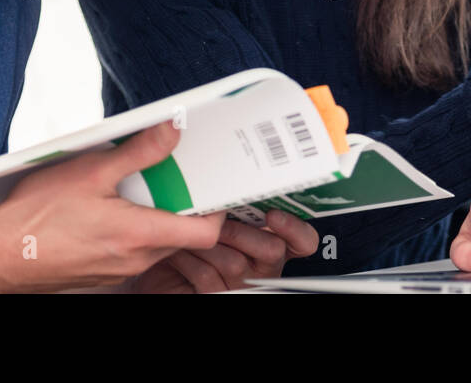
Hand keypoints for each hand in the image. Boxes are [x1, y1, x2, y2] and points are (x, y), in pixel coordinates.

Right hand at [0, 121, 227, 291]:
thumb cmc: (33, 218)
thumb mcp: (91, 171)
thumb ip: (139, 151)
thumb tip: (170, 132)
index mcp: (140, 235)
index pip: (206, 232)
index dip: (217, 209)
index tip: (211, 186)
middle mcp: (135, 260)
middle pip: (181, 234)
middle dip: (179, 204)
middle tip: (162, 176)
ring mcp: (118, 271)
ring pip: (155, 243)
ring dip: (151, 216)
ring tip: (127, 190)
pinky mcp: (101, 274)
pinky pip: (131, 252)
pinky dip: (129, 230)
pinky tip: (105, 210)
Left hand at [123, 211, 319, 292]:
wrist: (167, 268)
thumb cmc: (199, 238)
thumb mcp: (224, 217)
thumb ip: (236, 205)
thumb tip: (232, 175)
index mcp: (271, 243)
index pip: (303, 241)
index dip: (296, 229)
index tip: (274, 214)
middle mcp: (262, 267)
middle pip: (272, 250)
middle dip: (242, 231)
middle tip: (217, 218)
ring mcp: (240, 284)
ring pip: (234, 262)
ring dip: (207, 241)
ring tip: (188, 225)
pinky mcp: (215, 295)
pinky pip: (206, 275)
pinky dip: (188, 258)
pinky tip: (177, 247)